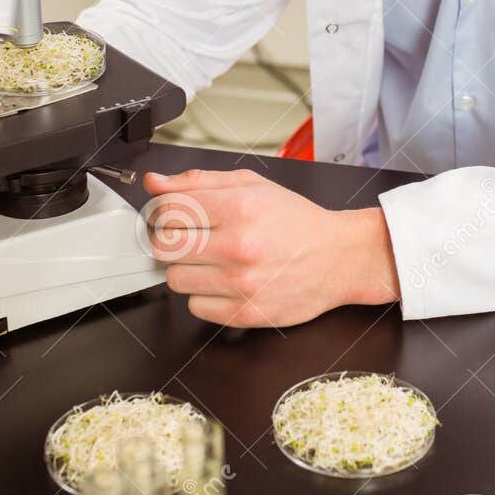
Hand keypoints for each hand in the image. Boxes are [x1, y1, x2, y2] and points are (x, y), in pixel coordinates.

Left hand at [142, 167, 399, 327]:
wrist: (339, 258)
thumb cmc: (297, 221)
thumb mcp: (252, 186)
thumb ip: (199, 181)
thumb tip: (154, 183)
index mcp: (239, 207)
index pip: (167, 209)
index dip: (163, 212)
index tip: (172, 215)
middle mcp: (238, 246)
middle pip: (163, 246)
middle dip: (172, 240)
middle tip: (191, 238)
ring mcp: (241, 283)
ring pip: (175, 279)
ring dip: (188, 269)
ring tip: (213, 261)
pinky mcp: (245, 313)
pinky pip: (195, 307)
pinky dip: (205, 296)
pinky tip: (225, 282)